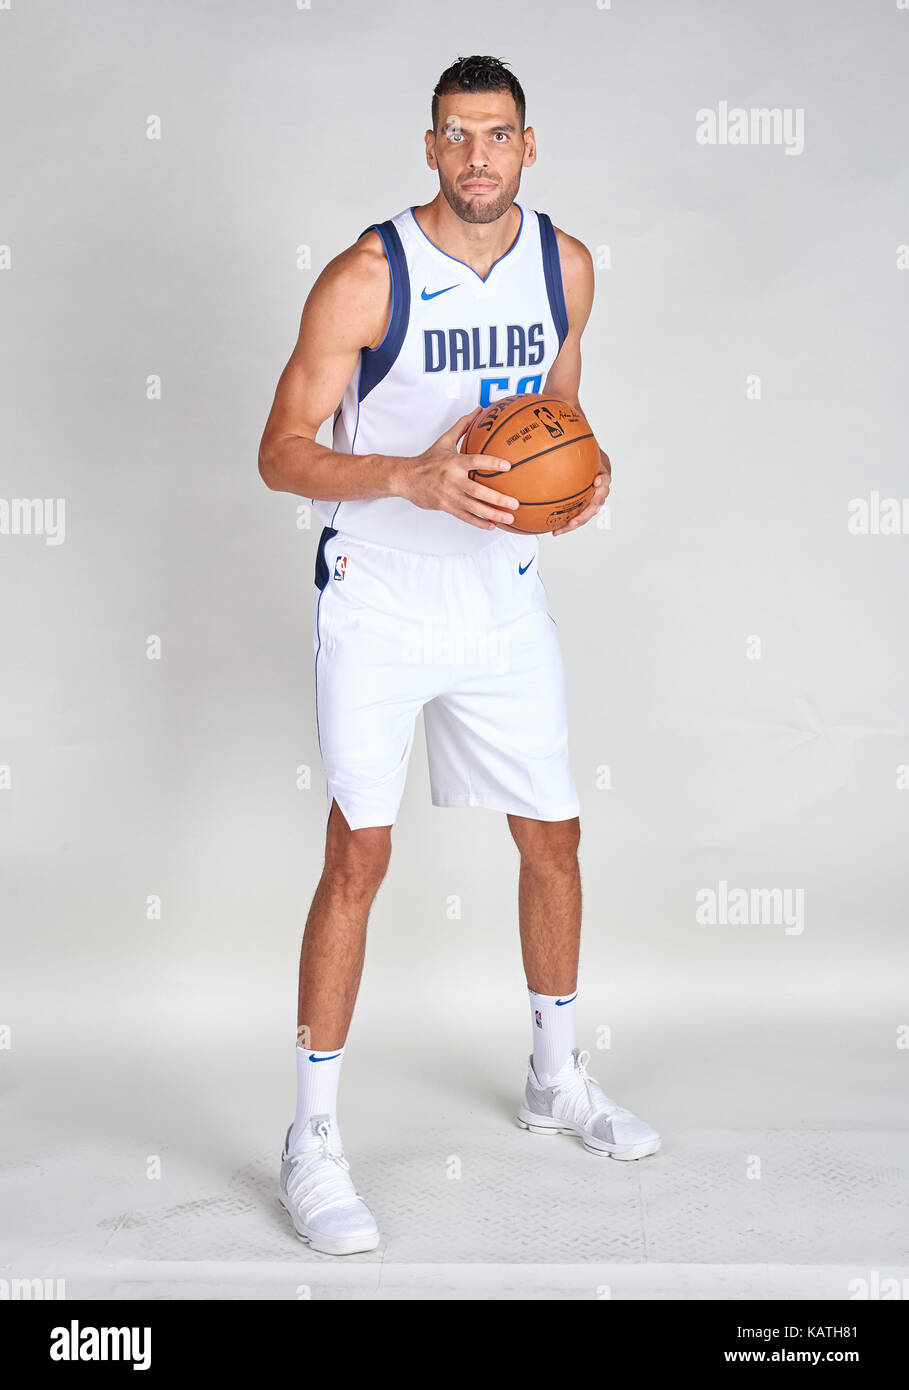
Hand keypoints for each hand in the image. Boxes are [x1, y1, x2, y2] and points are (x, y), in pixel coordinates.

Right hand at [397, 409, 520, 529]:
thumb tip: (479, 409)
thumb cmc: (428, 460)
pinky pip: (465, 516)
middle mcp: (452, 480)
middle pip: (478, 491)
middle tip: (514, 503)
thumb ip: (463, 426)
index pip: (475, 461)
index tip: (507, 466)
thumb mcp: (444, 441)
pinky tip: (493, 525)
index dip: (491, 464)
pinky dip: (479, 522)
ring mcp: (449, 496)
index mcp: (453, 462)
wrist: (406, 479)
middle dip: (497, 499)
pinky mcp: (446, 507)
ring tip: (509, 518)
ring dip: (493, 514)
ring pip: (474, 507)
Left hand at [551, 448, 610, 536]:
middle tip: (574, 521)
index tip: (597, 480)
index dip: (603, 480)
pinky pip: (578, 513)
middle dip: (584, 514)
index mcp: (602, 474)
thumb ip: (577, 442)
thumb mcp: (584, 446)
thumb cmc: (587, 452)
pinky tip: (552, 528)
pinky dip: (567, 521)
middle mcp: (600, 488)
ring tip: (560, 529)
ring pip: (587, 513)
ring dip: (575, 522)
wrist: (591, 458)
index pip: (606, 478)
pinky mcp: (586, 503)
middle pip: (596, 504)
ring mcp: (594, 497)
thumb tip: (564, 424)